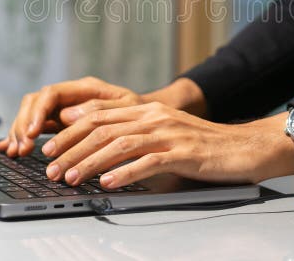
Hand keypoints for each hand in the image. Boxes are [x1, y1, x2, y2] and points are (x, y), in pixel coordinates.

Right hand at [0, 77, 143, 156]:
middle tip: (22, 149)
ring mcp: (63, 109)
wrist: (150, 117)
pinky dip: (23, 137)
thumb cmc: (141, 112)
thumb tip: (66, 117)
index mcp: (85, 88)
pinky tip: (10, 149)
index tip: (33, 133)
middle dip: (24, 125)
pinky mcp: (61, 124)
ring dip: (20, 132)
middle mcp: (70, 96)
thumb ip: (98, 110)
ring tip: (16, 152)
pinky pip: (36, 127)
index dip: (38, 112)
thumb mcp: (127, 109)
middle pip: (34, 103)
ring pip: (31, 114)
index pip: (51, 94)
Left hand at [40, 102, 293, 188]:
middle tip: (50, 168)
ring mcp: (169, 134)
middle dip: (71, 149)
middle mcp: (154, 117)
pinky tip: (108, 184)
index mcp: (148, 110)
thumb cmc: (204, 147)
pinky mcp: (183, 153)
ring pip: (119, 144)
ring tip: (70, 178)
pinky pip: (148, 162)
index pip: (99, 115)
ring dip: (90, 162)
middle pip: (103, 129)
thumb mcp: (166, 134)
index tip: (49, 148)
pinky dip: (125, 173)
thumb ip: (137, 137)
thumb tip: (102, 153)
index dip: (70, 131)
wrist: (244, 148)